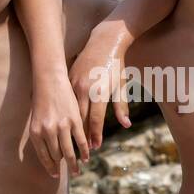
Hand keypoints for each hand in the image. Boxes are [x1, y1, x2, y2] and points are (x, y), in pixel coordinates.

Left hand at [28, 70, 90, 176]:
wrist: (49, 80)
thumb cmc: (41, 99)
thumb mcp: (36, 119)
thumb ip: (42, 136)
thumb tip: (51, 154)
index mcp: (35, 132)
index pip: (43, 156)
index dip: (49, 167)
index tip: (54, 174)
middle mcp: (47, 131)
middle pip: (56, 155)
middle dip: (62, 167)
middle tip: (67, 173)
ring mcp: (62, 126)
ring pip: (68, 151)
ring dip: (73, 164)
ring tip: (76, 172)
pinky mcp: (74, 120)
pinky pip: (80, 140)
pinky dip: (84, 151)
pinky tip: (86, 157)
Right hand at [69, 26, 131, 149]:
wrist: (103, 43)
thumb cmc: (116, 66)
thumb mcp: (120, 86)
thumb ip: (122, 107)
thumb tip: (126, 125)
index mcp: (99, 92)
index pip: (95, 120)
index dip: (95, 135)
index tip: (96, 147)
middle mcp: (85, 89)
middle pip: (81, 118)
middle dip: (83, 135)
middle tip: (85, 149)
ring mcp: (74, 84)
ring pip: (72, 110)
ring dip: (74, 126)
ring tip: (76, 139)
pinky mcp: (68, 79)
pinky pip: (67, 100)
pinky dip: (68, 112)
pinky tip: (69, 121)